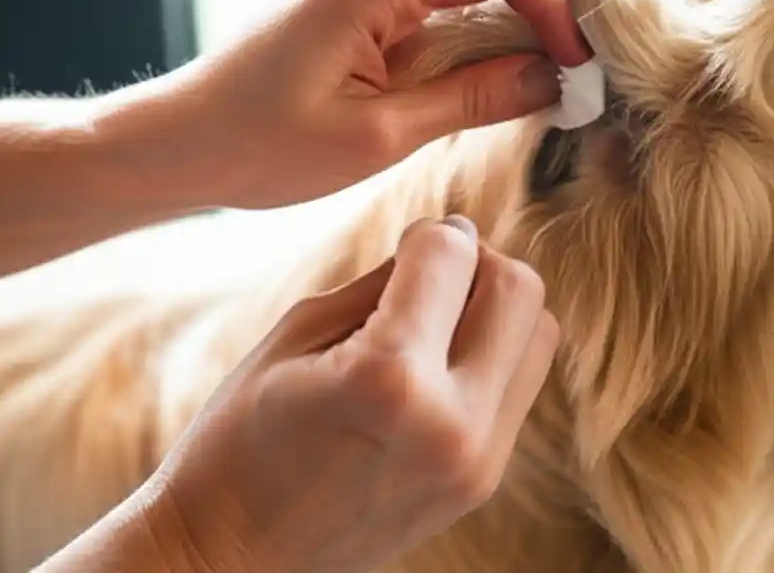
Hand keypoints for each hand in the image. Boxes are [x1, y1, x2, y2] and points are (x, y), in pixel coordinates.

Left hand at [112, 0, 590, 208]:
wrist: (174, 146)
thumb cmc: (260, 146)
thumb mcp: (379, 136)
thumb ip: (471, 100)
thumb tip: (549, 79)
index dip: (550, 5)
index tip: (572, 63)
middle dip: (532, 22)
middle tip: (562, 85)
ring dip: (498, 35)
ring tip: (522, 95)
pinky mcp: (345, 4)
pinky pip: (424, 7)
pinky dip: (460, 42)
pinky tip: (469, 90)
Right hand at [129, 217, 558, 572]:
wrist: (235, 557)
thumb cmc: (241, 438)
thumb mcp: (298, 336)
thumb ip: (386, 281)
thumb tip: (453, 239)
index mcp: (390, 378)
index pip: (454, 256)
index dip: (431, 232)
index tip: (408, 239)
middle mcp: (453, 422)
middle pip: (521, 289)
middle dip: (479, 261)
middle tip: (432, 271)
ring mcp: (479, 459)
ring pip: (539, 334)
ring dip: (498, 307)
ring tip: (438, 317)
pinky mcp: (486, 480)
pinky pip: (523, 383)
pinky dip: (495, 353)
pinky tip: (441, 362)